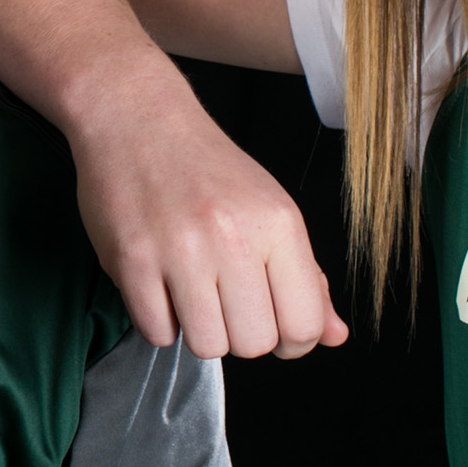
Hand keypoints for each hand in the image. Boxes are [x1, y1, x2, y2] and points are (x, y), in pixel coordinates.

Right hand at [67, 49, 344, 360]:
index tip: (271, 321)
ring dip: (198, 330)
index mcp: (279, 225)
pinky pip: (157, 333)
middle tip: (224, 300)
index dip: (292, 341)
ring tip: (189, 292)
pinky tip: (159, 287)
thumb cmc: (206, 169)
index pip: (306, 325)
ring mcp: (180, 250)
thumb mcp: (271, 212)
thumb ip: (307, 278)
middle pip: (255, 344)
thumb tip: (335, 335)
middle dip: (240, 334)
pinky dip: (159, 322)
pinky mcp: (131, 260)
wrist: (136, 120)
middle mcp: (234, 238)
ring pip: (207, 347)